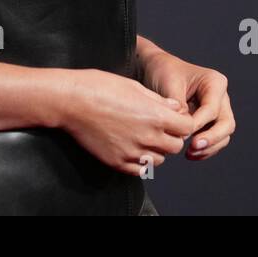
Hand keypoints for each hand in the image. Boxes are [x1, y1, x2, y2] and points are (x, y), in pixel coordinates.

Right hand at [56, 68, 196, 176]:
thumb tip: (175, 107)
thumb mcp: (134, 86)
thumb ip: (159, 100)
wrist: (71, 101)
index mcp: (155, 115)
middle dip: (171, 137)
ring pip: (160, 160)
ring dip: (157, 150)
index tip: (174, 119)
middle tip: (160, 128)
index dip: (182, 122)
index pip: (186, 128)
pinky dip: (141, 162)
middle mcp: (147, 136)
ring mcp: (132, 151)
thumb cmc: (99, 87)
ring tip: (144, 138)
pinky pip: (140, 170)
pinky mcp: (117, 161)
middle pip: (175, 146)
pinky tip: (133, 148)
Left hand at [140, 52, 234, 159]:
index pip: (212, 109)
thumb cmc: (163, 72)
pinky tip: (190, 154)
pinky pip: (214, 139)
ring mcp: (217, 110)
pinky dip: (205, 149)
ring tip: (190, 154)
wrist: (155, 70)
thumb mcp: (168, 84)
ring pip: (223, 135)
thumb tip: (185, 131)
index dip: (199, 124)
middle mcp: (220, 97)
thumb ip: (178, 106)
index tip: (184, 133)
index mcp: (214, 82)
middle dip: (212, 138)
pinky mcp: (209, 122)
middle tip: (194, 147)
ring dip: (209, 147)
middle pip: (226, 124)